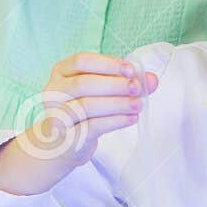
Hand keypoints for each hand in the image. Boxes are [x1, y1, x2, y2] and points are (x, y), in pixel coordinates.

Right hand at [0, 54, 157, 192]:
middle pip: (84, 84)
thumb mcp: (98, 91)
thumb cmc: (82, 111)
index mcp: (61, 72)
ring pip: (87, 106)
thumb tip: (152, 80)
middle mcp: (54, 91)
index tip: (130, 69)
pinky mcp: (67, 136)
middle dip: (115, 85)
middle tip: (138, 87)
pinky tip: (131, 118)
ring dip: (118, 104)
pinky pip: (92, 126)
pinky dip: (115, 121)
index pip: (82, 61)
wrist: (61, 144)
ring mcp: (57, 115)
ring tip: (139, 104)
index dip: (108, 64)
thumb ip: (123, 82)